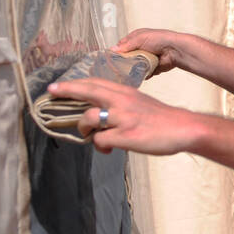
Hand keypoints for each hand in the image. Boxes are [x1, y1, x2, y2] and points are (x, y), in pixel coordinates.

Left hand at [47, 77, 199, 155]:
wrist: (183, 128)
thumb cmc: (161, 118)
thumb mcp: (139, 102)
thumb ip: (120, 104)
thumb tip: (101, 115)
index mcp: (125, 92)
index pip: (94, 83)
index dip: (73, 84)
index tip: (57, 85)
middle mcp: (121, 101)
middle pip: (87, 91)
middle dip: (66, 91)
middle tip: (50, 93)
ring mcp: (122, 118)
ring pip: (89, 117)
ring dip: (84, 128)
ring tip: (90, 136)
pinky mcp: (125, 135)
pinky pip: (100, 140)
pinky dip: (100, 146)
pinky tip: (108, 149)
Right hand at [113, 28, 189, 75]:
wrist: (175, 50)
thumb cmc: (159, 39)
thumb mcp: (139, 38)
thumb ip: (126, 45)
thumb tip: (112, 50)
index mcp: (136, 38)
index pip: (122, 45)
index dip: (116, 51)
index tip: (110, 58)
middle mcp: (140, 48)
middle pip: (127, 57)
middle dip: (123, 62)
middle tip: (116, 68)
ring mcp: (145, 59)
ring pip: (133, 66)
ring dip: (131, 69)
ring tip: (125, 73)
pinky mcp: (151, 68)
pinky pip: (142, 73)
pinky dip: (141, 74)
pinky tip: (136, 76)